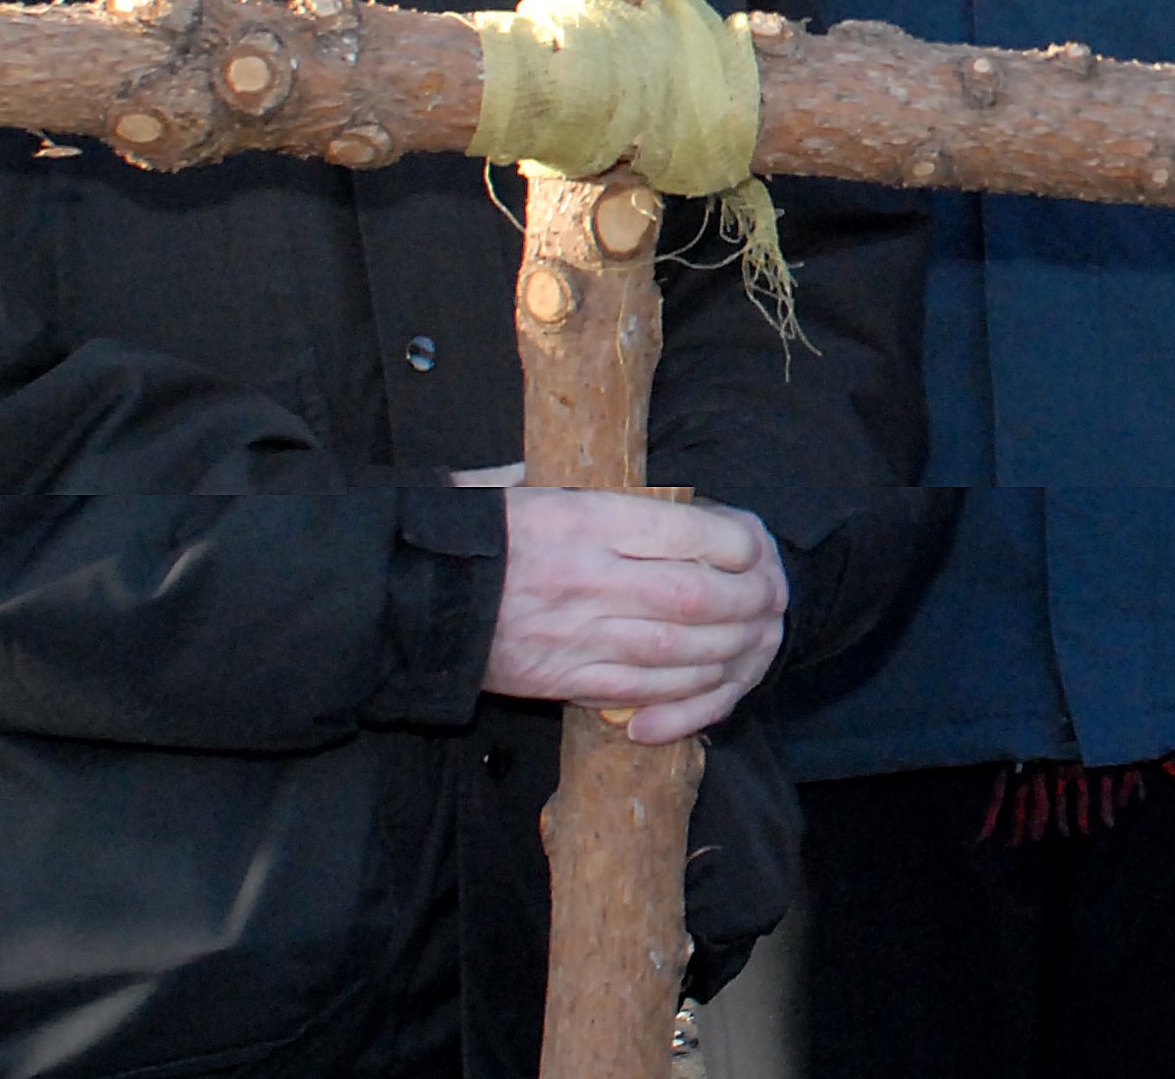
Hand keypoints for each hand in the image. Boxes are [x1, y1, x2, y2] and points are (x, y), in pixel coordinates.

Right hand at [484, 489, 788, 743]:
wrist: (403, 599)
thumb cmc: (471, 532)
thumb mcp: (526, 483)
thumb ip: (588, 483)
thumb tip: (655, 483)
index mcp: (585, 520)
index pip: (689, 532)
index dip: (738, 543)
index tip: (755, 545)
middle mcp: (588, 578)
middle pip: (694, 597)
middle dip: (748, 601)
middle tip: (771, 598)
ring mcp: (576, 635)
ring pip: (676, 651)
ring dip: (729, 649)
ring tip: (756, 638)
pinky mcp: (560, 680)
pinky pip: (639, 691)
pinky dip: (685, 691)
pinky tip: (713, 680)